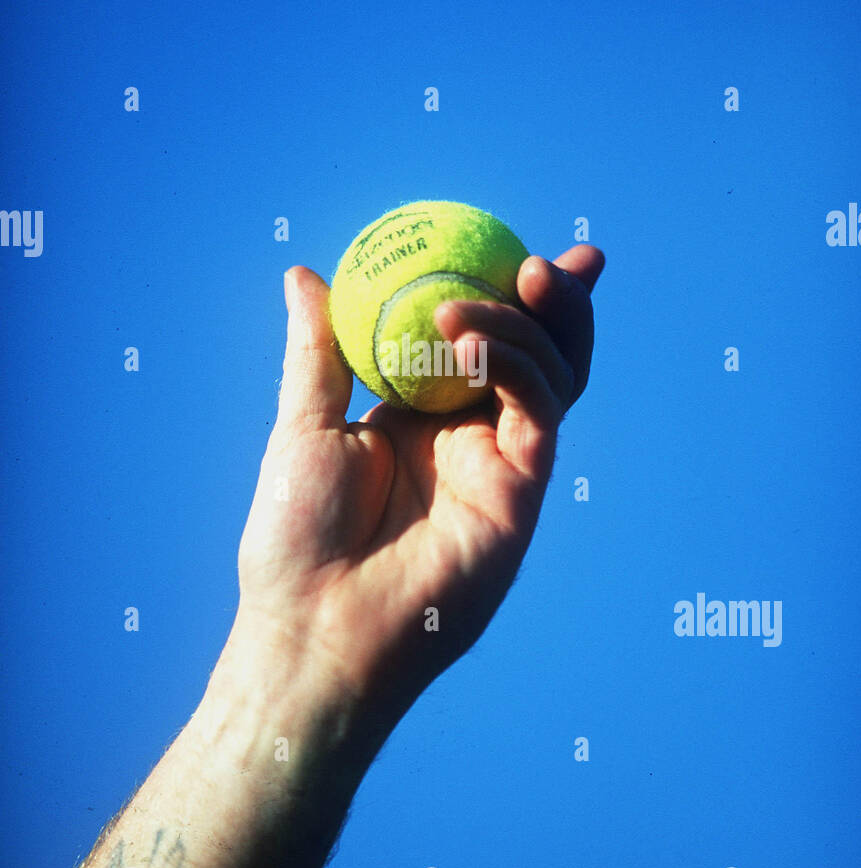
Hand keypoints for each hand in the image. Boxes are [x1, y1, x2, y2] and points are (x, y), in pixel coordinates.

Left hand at [233, 244, 604, 738]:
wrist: (314, 623)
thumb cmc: (297, 536)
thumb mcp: (306, 426)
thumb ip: (320, 352)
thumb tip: (304, 274)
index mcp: (425, 418)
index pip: (484, 342)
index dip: (509, 296)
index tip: (518, 245)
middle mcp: (474, 437)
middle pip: (540, 353)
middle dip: (556, 302)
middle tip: (545, 261)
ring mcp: (503, 464)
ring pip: (554, 375)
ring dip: (532, 323)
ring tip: (485, 292)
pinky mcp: (521, 493)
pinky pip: (538, 412)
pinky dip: (517, 363)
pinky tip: (471, 341)